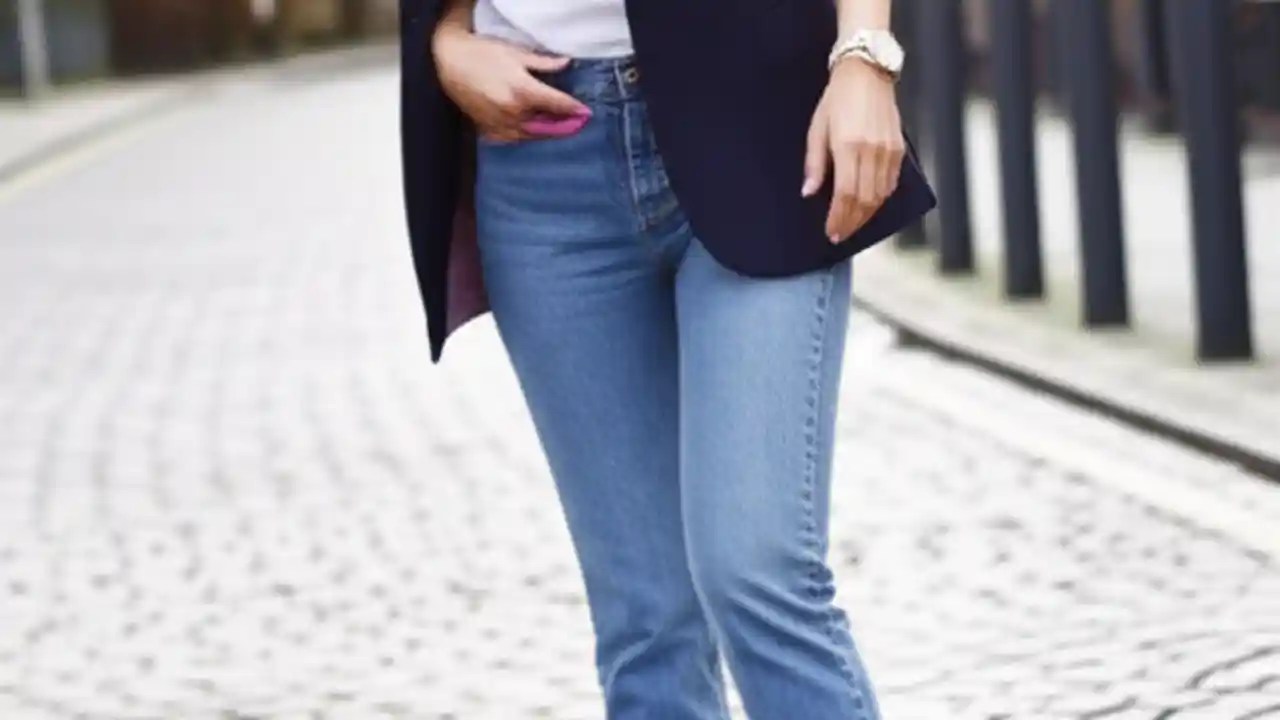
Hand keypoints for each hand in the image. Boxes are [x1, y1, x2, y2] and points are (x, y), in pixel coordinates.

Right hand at [431, 25, 590, 142]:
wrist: (449, 62)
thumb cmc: (483, 53)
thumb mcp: (516, 53)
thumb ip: (543, 63)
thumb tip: (566, 63)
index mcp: (523, 92)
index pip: (558, 105)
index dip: (574, 109)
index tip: (586, 113)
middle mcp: (513, 113)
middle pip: (547, 125)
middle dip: (564, 125)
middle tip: (576, 124)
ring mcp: (500, 124)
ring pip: (531, 135)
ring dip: (546, 133)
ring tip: (558, 129)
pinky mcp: (488, 129)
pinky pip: (513, 138)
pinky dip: (525, 136)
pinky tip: (531, 131)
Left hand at [802, 58, 904, 242]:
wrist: (867, 73)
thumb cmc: (837, 100)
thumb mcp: (817, 129)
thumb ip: (814, 163)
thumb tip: (809, 192)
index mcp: (848, 146)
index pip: (845, 194)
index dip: (838, 218)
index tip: (831, 232)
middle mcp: (872, 150)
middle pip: (864, 200)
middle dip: (851, 222)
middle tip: (840, 235)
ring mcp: (888, 150)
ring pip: (880, 195)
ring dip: (866, 215)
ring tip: (852, 224)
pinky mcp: (899, 149)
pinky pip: (891, 183)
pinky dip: (880, 200)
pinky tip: (869, 206)